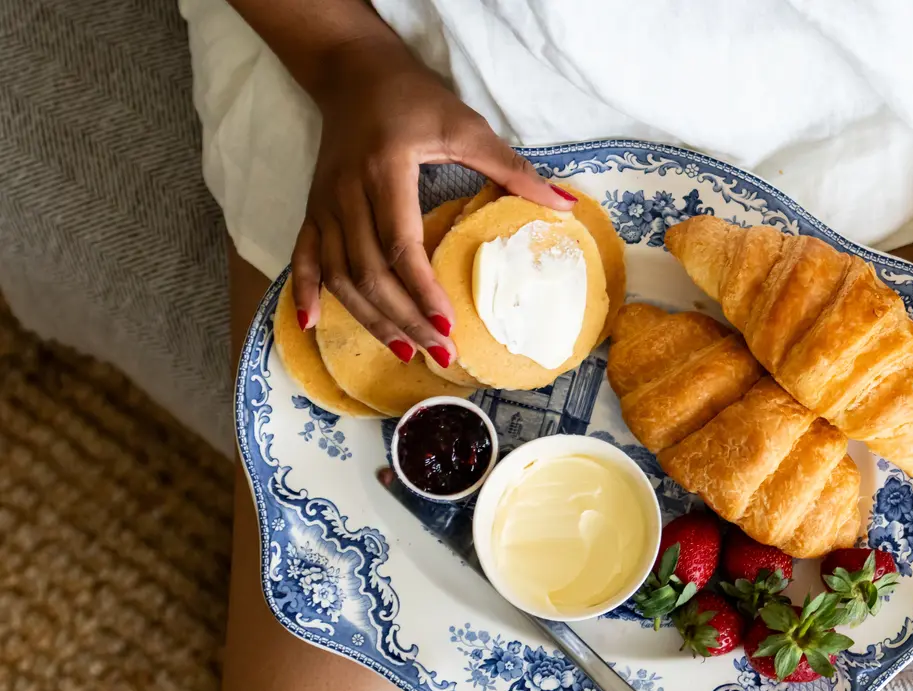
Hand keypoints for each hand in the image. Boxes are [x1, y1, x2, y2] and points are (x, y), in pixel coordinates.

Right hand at [291, 39, 574, 366]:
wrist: (354, 71)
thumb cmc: (414, 97)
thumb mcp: (466, 127)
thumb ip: (512, 169)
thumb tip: (563, 204)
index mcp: (385, 170)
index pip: (401, 245)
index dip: (421, 290)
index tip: (447, 324)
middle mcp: (347, 192)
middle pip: (370, 272)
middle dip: (403, 319)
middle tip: (437, 353)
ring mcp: (324, 203)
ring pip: (339, 274)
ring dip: (368, 317)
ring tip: (402, 351)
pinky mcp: (313, 208)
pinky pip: (304, 256)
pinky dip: (305, 290)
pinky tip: (312, 324)